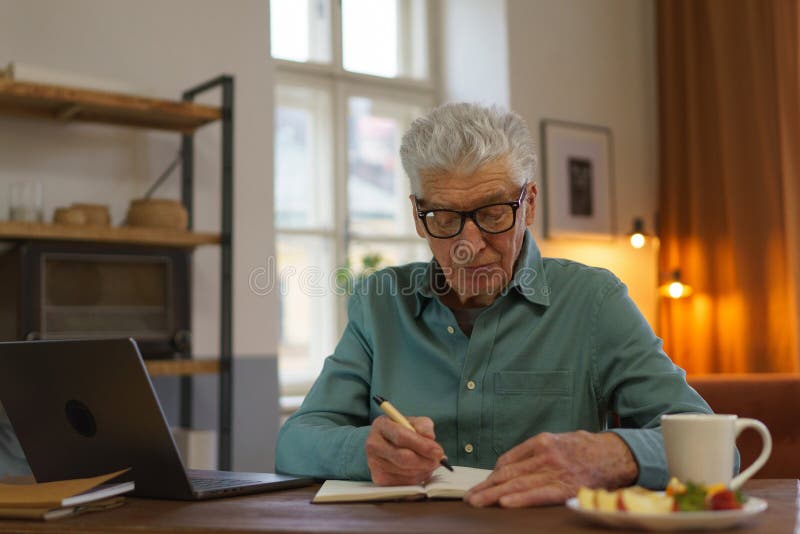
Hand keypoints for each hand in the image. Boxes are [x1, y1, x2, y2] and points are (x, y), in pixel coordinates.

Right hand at [365, 415, 444, 485]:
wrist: (387, 444)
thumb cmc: (403, 431)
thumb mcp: (413, 422)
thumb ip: (423, 426)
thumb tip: (430, 438)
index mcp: (381, 426)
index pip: (401, 437)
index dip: (422, 445)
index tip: (438, 451)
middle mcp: (373, 444)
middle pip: (403, 458)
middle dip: (425, 461)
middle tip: (439, 460)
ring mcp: (374, 463)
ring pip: (406, 472)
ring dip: (424, 470)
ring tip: (429, 463)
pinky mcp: (379, 479)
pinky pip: (405, 483)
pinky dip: (418, 478)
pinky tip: (420, 469)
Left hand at [464, 431, 637, 507]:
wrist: (616, 454)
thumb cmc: (586, 449)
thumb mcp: (558, 440)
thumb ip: (535, 453)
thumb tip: (508, 467)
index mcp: (540, 441)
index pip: (508, 460)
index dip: (492, 475)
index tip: (481, 485)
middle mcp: (544, 454)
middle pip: (508, 472)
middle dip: (486, 486)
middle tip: (469, 497)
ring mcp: (555, 469)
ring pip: (517, 483)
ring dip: (494, 494)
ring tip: (477, 502)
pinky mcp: (566, 485)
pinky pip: (539, 494)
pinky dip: (520, 498)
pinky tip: (505, 502)